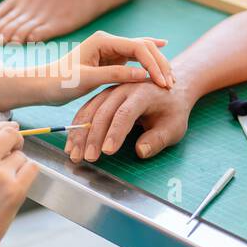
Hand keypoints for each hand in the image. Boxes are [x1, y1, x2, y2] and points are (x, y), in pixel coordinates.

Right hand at [0, 122, 36, 246]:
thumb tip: (2, 136)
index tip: (11, 131)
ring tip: (5, 186)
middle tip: (17, 151)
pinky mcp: (14, 189)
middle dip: (17, 141)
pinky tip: (18, 187)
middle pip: (10, 134)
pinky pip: (33, 168)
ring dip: (19, 167)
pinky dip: (29, 176)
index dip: (4, 128)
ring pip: (21, 155)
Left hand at [49, 31, 173, 104]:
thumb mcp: (86, 80)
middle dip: (159, 64)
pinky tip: (163, 50)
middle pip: (144, 46)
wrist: (43, 85)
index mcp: (103, 41)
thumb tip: (143, 75)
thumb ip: (115, 75)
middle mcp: (108, 41)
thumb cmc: (60, 82)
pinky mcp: (110, 59)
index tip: (163, 83)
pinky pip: (135, 58)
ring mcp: (110, 49)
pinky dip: (149, 60)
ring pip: (142, 52)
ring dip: (157, 64)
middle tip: (171, 83)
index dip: (153, 64)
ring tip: (170, 79)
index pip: (138, 47)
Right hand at [66, 77, 196, 161]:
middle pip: (104, 111)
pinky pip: (87, 110)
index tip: (108, 151)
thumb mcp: (174, 127)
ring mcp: (111, 91)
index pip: (126, 114)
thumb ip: (159, 140)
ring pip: (91, 111)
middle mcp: (124, 88)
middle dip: (94, 136)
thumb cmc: (173, 112)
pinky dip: (77, 128)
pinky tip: (72, 143)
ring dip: (81, 133)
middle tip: (89, 158)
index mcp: (143, 93)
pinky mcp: (103, 97)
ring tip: (74, 154)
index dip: (115, 133)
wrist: (170, 91)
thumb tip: (140, 151)